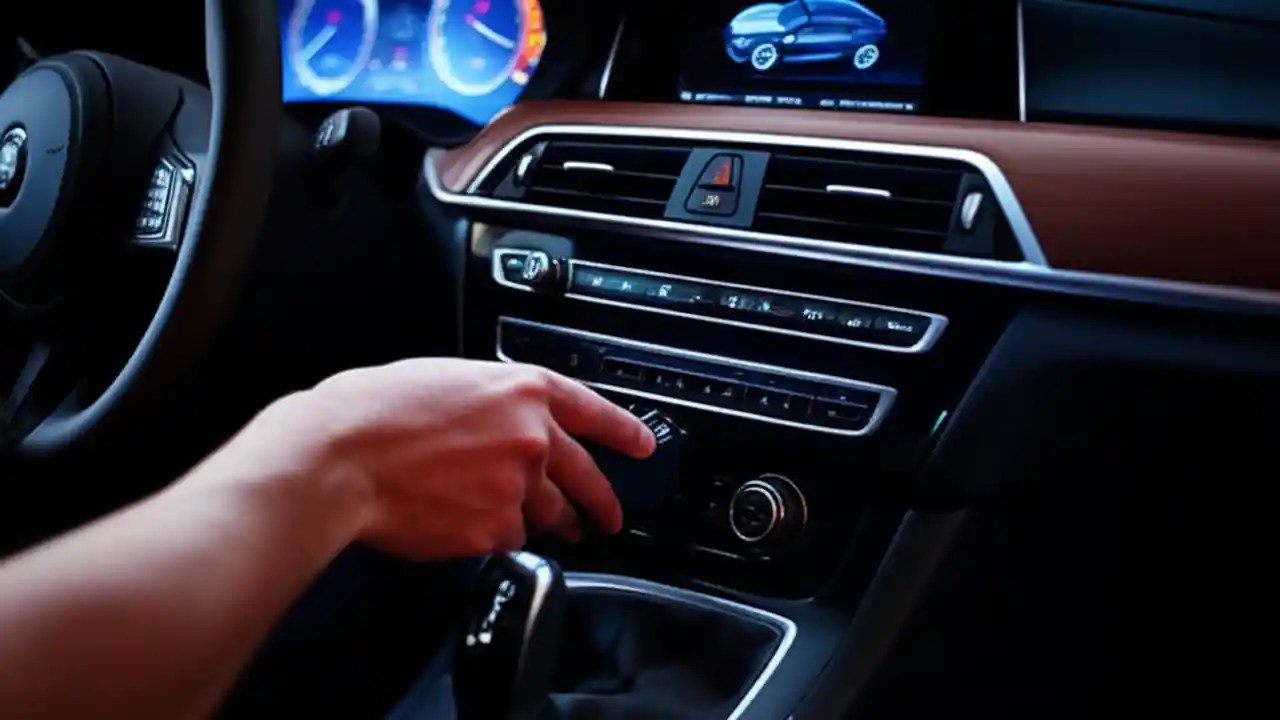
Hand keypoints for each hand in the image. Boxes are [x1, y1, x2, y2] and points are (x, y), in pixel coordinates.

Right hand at [220, 359, 655, 560]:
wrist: (339, 457)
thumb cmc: (373, 412)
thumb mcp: (446, 380)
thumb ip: (491, 403)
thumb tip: (504, 425)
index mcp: (521, 390)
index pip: (593, 409)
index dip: (624, 429)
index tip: (643, 445)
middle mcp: (531, 437)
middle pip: (585, 475)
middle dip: (602, 500)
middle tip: (609, 517)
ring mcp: (517, 486)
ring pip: (548, 513)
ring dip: (553, 524)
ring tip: (553, 532)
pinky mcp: (494, 529)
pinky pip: (510, 540)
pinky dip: (496, 537)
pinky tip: (473, 529)